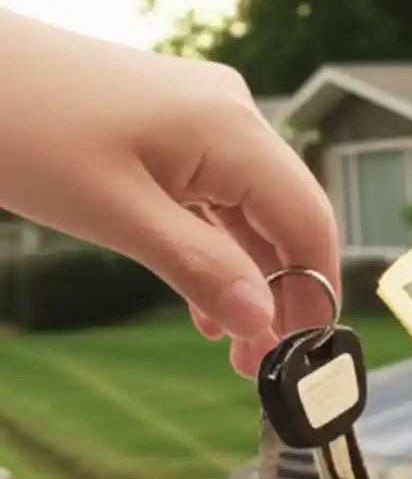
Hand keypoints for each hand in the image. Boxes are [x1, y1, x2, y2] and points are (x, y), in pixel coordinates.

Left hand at [0, 10, 339, 377]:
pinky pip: (215, 192)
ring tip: (230, 342)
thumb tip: (261, 322)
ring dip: (247, 274)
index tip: (303, 353)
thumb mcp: (115, 214)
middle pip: (286, 215)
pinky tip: (202, 292)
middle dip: (281, 291)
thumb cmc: (21, 124)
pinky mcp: (173, 123)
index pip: (308, 220)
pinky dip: (215, 243)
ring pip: (250, 208)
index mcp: (232, 130)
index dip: (315, 290)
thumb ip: (199, 269)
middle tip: (257, 363)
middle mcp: (232, 115)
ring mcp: (203, 115)